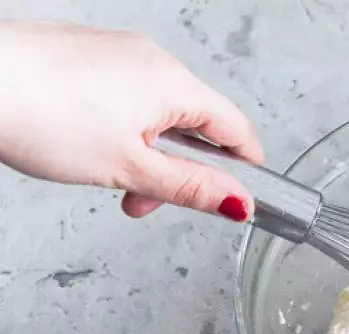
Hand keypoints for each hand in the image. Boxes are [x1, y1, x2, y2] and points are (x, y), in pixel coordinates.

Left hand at [0, 20, 261, 219]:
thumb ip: (190, 188)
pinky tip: (82, 142)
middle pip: (194, 123)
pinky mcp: (86, 53)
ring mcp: (118, 52)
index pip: (236, 129)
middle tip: (143, 201)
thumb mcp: (128, 168)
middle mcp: (153, 59)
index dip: (243, 168)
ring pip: (156, 111)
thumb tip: (238, 203)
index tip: (237, 195)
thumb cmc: (40, 114)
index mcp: (175, 84)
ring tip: (105, 174)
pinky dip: (116, 125)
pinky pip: (123, 94)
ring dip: (145, 151)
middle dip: (178, 169)